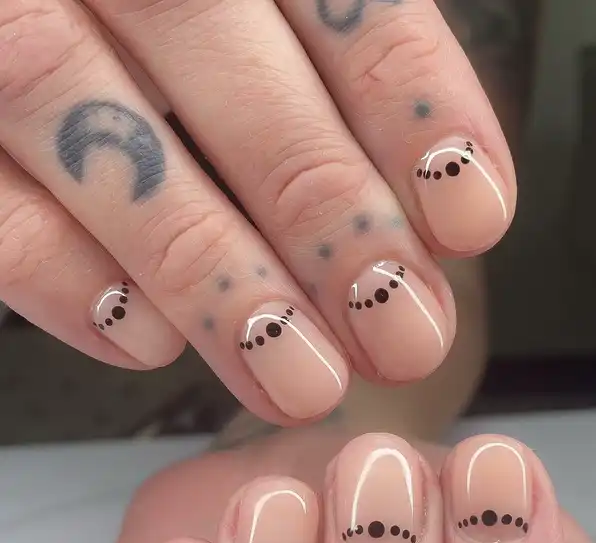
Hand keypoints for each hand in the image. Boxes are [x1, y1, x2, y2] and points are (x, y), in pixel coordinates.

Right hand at [0, 0, 514, 423]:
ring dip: (217, 276)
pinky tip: (142, 340)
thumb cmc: (138, 15)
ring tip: (294, 374)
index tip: (472, 217)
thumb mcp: (244, 6)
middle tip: (396, 329)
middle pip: (243, 87)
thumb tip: (416, 206)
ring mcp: (8, 28)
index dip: (417, 115)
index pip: (346, 2)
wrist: (11, 1)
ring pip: (111, 147)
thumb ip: (319, 63)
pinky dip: (68, 277)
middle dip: (334, 224)